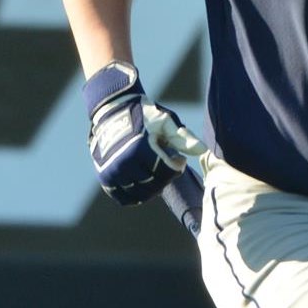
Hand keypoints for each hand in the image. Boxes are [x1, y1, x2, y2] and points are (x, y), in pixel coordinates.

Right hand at [82, 61, 197, 204]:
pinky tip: (143, 187)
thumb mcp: (165, 122)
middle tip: (167, 166)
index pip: (166, 172)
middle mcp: (125, 163)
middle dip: (165, 178)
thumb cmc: (144, 115)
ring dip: (152, 188)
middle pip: (154, 185)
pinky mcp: (105, 177)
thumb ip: (183, 137)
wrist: (112, 110)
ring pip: (139, 194)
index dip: (177, 168)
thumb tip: (202, 150)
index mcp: (141, 149)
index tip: (178, 159)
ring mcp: (112, 172)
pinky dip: (135, 196)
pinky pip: (122, 197)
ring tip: (155, 175)